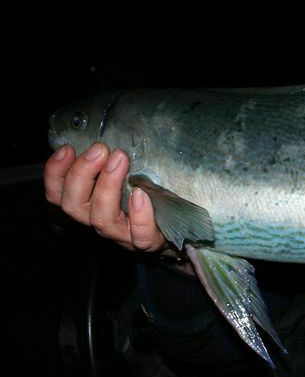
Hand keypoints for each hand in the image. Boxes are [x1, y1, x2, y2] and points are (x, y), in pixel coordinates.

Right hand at [44, 143, 164, 251]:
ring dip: (107, 187)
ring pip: (102, 219)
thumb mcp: (123, 172)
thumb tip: (104, 135)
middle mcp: (98, 219)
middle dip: (82, 174)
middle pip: (74, 205)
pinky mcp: (147, 241)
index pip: (58, 193)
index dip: (56, 172)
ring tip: (120, 160)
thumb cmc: (146, 191)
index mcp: (87, 203)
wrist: (176, 226)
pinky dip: (139, 215)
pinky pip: (140, 234)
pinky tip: (140, 194)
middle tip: (100, 149)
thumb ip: (108, 159)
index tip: (67, 148)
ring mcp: (122, 234)